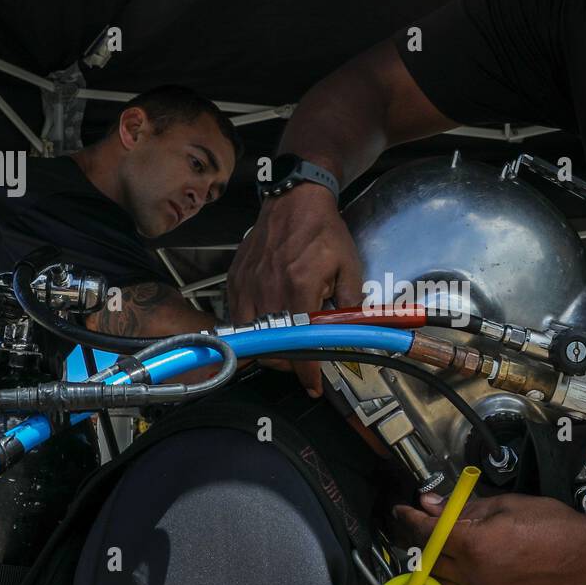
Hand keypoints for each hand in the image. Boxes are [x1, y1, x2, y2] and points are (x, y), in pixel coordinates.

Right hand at [226, 184, 362, 396]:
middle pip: (272, 347)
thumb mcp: (349, 266)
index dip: (307, 373)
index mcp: (299, 286)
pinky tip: (266, 326)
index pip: (300, 343)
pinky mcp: (236, 280)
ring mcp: (248, 285)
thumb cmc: (322, 230)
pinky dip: (250, 330)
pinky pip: (237, 317)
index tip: (313, 385)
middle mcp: (269, 289)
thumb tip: (349, 332)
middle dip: (288, 362)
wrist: (295, 199)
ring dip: (268, 349)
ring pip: (250, 337)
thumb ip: (349, 303)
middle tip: (302, 361)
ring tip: (284, 345)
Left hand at [390, 491, 585, 584]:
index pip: (426, 532)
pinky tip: (459, 572)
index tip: (401, 511)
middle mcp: (472, 578)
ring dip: (433, 567)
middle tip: (421, 528)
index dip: (409, 519)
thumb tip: (429, 504)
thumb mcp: (505, 505)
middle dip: (420, 543)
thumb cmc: (551, 525)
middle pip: (428, 561)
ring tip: (438, 550)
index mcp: (473, 545)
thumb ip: (463, 508)